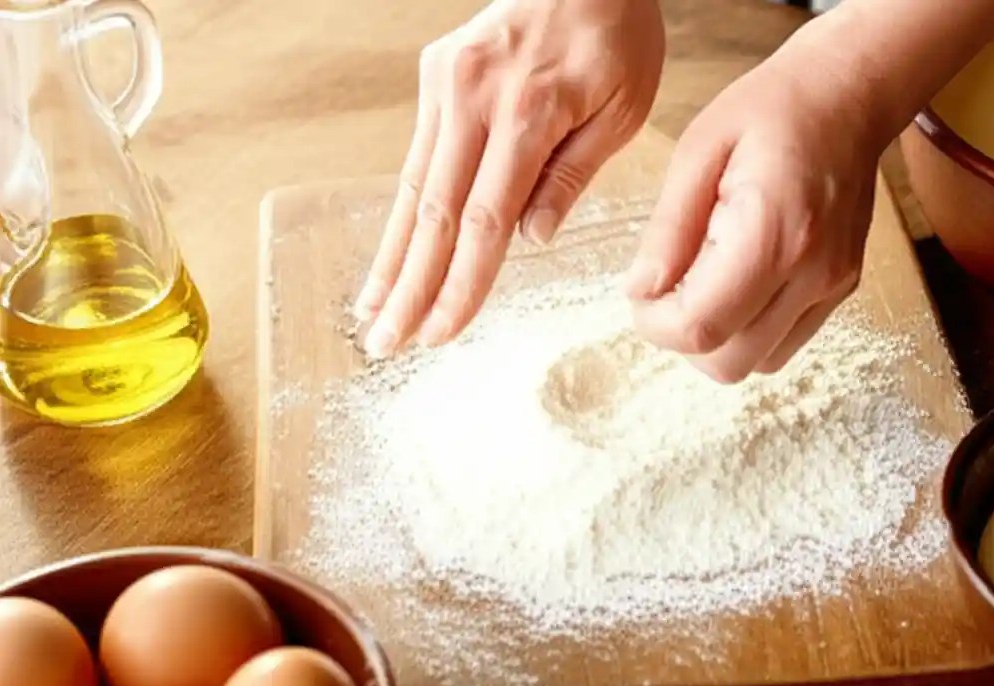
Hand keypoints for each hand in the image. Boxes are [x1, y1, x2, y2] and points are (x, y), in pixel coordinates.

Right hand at [357, 0, 664, 357]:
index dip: (460, 283)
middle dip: (408, 287)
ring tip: (370, 313)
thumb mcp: (622, 106)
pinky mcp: (437, 74)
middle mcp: (475, 97)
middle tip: (383, 343)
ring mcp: (447, 83)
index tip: (439, 332)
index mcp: (530, 111)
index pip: (486, 219)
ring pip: (413, 187)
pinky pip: (417, 156)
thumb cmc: (616, 33)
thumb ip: (573, 174)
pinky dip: (404, 211)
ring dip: (392, 256)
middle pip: (435, 212)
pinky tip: (392, 252)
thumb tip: (531, 237)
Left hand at [627, 42, 883, 383]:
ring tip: (703, 281)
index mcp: (773, 231)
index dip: (655, 324)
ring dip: (716, 339)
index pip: (701, 327)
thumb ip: (668, 229)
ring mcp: (832, 286)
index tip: (641, 291)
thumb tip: (641, 291)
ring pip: (756, 364)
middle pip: (728, 363)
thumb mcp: (698, 152)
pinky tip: (736, 281)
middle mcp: (812, 271)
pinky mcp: (840, 290)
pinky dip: (748, 330)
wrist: (847, 96)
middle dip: (682, 338)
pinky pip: (783, 345)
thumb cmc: (770, 110)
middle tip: (666, 290)